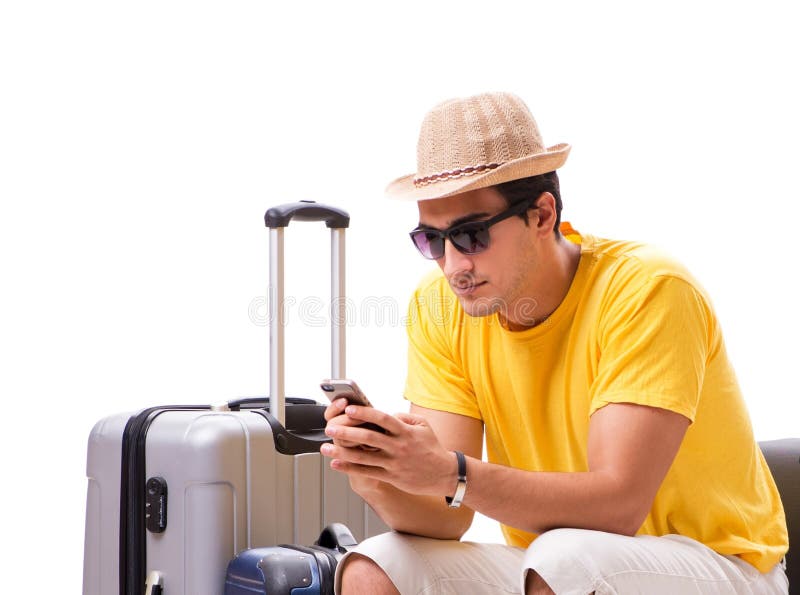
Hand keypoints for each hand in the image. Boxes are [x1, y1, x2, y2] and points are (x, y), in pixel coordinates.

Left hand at [321, 404, 455, 497]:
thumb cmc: (431, 448)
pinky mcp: (391, 477)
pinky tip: (337, 464)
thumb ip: (403, 418)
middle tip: (330, 428)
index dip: (365, 414)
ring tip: (326, 447)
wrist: (444, 473)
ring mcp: (394, 463)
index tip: (349, 409)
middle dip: (347, 432)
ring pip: (364, 457)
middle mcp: (398, 446)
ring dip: (342, 452)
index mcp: (405, 431)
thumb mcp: (422, 426)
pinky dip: (350, 468)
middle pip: (368, 438)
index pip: (382, 419)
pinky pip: (367, 472)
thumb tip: (385, 413)